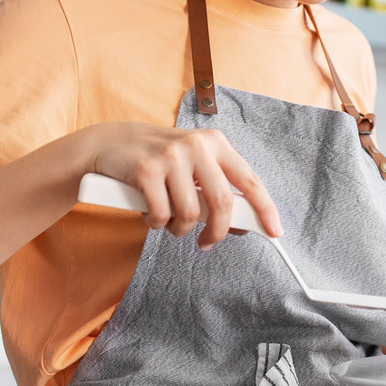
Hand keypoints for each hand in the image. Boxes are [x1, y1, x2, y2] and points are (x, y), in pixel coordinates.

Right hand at [87, 121, 282, 246]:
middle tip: (208, 242)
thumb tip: (242, 225)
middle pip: (222, 202)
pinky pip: (161, 215)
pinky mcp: (146, 169)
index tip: (275, 231)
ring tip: (170, 222)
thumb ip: (216, 190)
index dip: (265, 208)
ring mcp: (171, 156)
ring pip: (190, 213)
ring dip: (180, 229)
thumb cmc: (159, 161)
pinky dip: (157, 223)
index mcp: (216, 143)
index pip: (249, 180)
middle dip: (217, 231)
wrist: (111, 144)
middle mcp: (197, 145)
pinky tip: (151, 213)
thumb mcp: (193, 167)